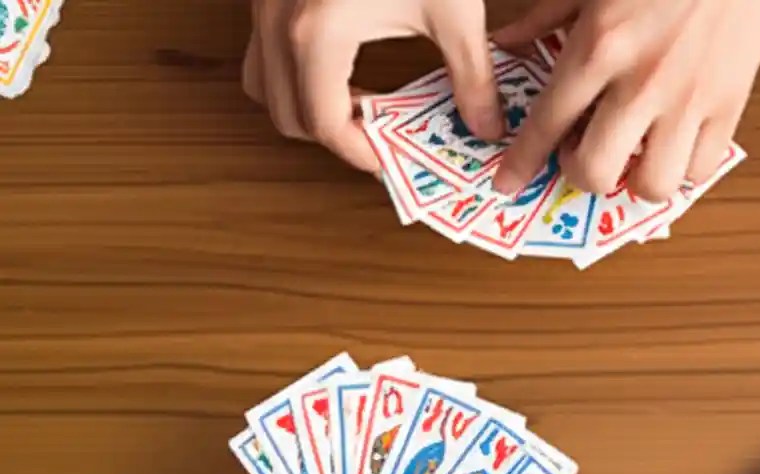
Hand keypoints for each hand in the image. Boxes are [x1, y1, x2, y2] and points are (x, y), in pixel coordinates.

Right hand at [242, 0, 504, 171]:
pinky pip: (264, 50)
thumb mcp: (452, 11)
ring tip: (365, 102)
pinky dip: (297, 72)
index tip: (395, 161)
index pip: (325, 125)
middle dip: (334, 135)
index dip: (362, 154)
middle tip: (385, 136)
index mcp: (317, 34)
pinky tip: (348, 63)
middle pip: (286, 115)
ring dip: (307, 105)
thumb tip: (486, 128)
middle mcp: (276, 23)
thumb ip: (472, 79)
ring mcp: (263, 4)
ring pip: (263, 85)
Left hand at [491, 0, 759, 200]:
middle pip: (596, 171)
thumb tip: (506, 43)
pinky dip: (684, 168)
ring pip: (653, 183)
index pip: (547, 123)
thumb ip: (544, 17)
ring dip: (635, 180)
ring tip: (635, 155)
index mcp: (600, 47)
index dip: (522, 162)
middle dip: (581, 173)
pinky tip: (674, 145)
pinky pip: (703, 168)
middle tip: (584, 153)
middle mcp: (641, 82)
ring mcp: (688, 98)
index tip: (509, 183)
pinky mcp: (730, 103)